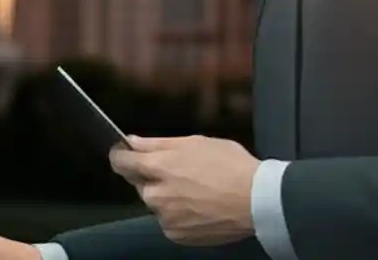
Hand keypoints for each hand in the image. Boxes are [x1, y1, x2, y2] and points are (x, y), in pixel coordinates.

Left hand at [109, 135, 259, 246]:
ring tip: (196, 190)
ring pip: (156, 203)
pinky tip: (199, 206)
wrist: (257, 200)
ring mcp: (165, 218)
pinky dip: (178, 214)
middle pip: (141, 184)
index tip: (122, 153)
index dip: (120, 155)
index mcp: (158, 167)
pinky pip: (169, 221)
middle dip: (153, 177)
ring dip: (167, 197)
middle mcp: (156, 195)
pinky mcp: (176, 235)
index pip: (121, 162)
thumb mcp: (195, 143)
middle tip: (180, 172)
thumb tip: (131, 141)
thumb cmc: (230, 165)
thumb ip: (158, 143)